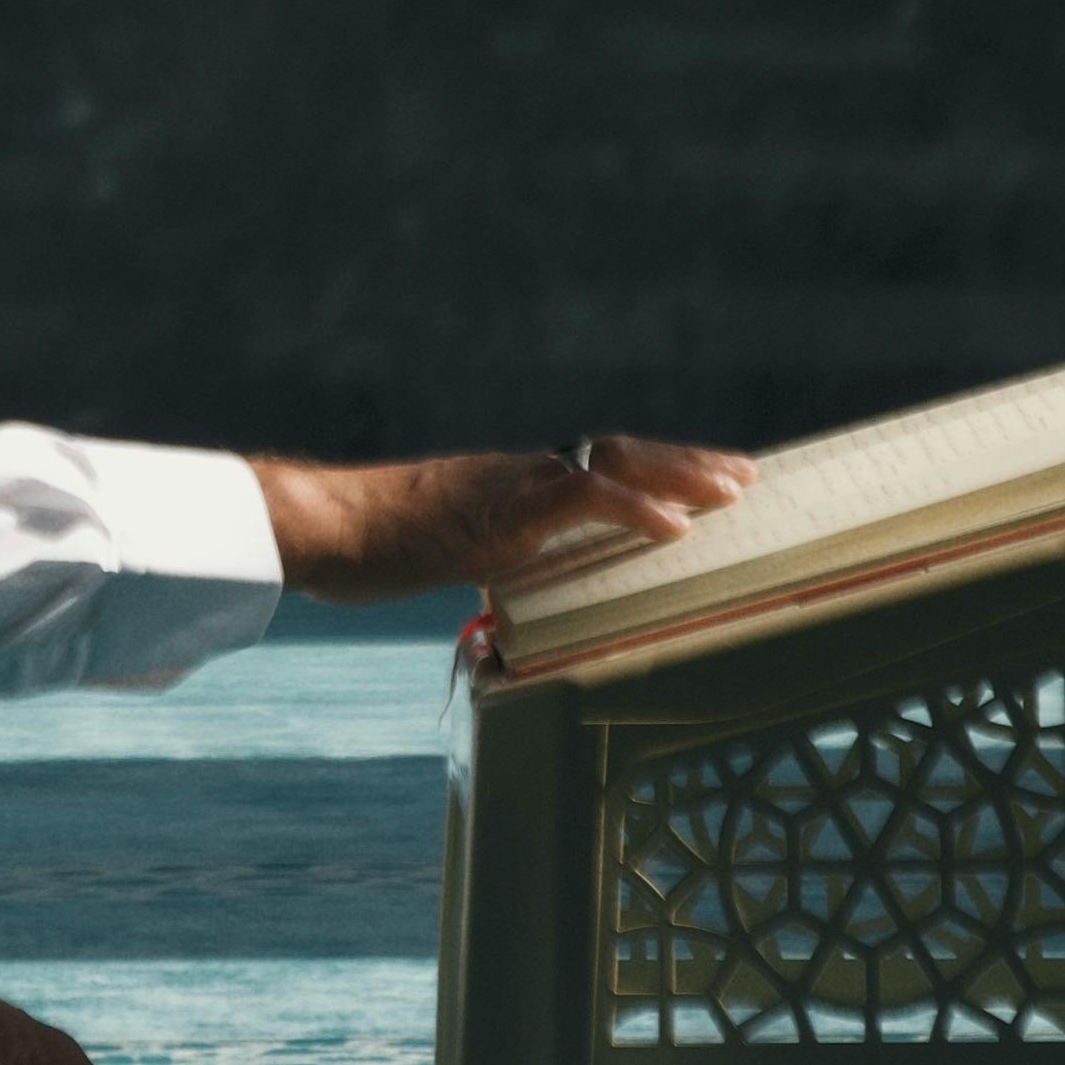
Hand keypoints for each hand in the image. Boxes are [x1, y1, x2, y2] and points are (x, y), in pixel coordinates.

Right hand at [247, 434, 754, 605]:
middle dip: (685, 461)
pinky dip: (633, 510)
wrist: (320, 525)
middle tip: (745, 473)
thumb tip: (509, 611)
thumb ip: (485, 567)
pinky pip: (579, 499)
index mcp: (508, 483)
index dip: (653, 468)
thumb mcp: (441, 555)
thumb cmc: (365, 547)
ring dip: (677, 475)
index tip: (703, 477)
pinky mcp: (500, 508)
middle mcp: (517, 472)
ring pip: (610, 463)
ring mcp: (511, 485)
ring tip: (730, 490)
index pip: (594, 465)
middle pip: (617, 452)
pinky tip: (675, 525)